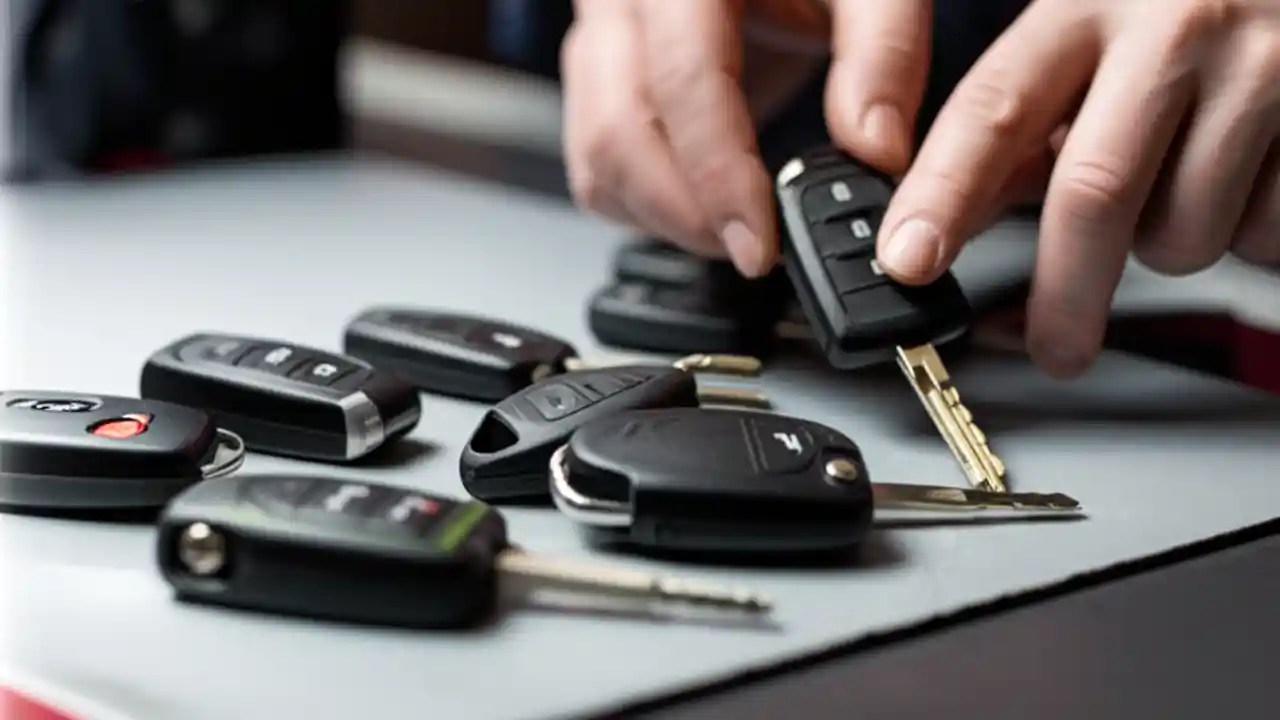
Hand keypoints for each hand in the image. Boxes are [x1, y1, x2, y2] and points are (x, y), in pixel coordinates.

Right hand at [560, 1, 932, 276]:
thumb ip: (882, 51)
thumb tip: (876, 149)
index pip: (682, 84)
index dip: (718, 175)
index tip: (760, 245)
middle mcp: (621, 2)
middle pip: (618, 134)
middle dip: (686, 216)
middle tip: (755, 252)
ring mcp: (597, 40)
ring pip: (597, 158)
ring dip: (663, 216)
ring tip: (737, 229)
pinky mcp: (596, 73)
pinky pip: (595, 159)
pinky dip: (645, 201)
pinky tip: (703, 202)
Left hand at [876, 0, 1279, 377]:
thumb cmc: (1196, 1)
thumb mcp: (1098, 22)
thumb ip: (1034, 110)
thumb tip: (957, 209)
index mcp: (1089, 0)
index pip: (994, 111)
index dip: (943, 195)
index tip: (909, 259)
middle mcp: (1175, 26)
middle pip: (1090, 195)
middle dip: (1062, 294)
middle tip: (1054, 347)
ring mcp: (1263, 71)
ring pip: (1183, 233)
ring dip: (1169, 245)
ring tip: (1187, 183)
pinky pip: (1265, 235)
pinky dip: (1248, 233)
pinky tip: (1251, 175)